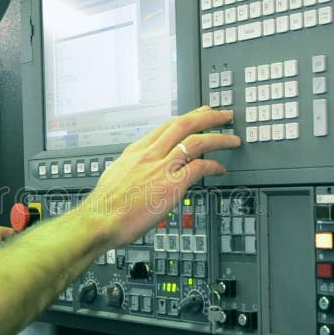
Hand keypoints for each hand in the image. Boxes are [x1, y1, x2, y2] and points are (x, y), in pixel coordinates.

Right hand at [81, 106, 240, 246]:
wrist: (100, 220)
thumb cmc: (104, 206)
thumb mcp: (115, 176)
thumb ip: (131, 169)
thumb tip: (138, 172)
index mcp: (136, 151)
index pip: (166, 126)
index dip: (186, 118)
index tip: (198, 114)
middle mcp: (150, 154)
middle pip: (184, 125)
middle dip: (207, 117)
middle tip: (223, 115)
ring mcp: (162, 167)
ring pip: (196, 141)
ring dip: (219, 138)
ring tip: (233, 139)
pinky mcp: (172, 184)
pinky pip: (200, 168)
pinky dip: (214, 166)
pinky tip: (221, 169)